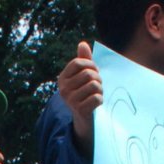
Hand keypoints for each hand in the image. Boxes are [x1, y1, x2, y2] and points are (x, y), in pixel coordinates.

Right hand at [57, 41, 101, 157]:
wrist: (84, 119)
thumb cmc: (85, 94)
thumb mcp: (83, 76)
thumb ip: (83, 60)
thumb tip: (82, 44)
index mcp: (63, 78)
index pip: (79, 62)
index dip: (91, 64)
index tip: (94, 71)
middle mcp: (63, 89)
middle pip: (88, 74)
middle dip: (97, 78)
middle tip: (98, 85)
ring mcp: (70, 101)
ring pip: (93, 85)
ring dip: (100, 89)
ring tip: (97, 94)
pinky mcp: (79, 110)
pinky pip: (96, 98)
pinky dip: (100, 100)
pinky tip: (97, 104)